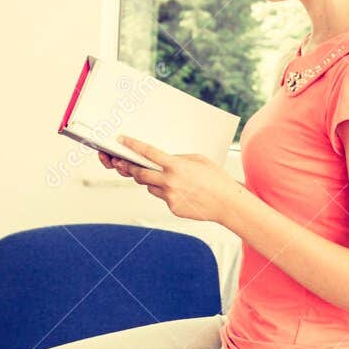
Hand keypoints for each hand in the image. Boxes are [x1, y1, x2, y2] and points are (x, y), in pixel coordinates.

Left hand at [109, 136, 240, 222]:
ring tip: (166, 178)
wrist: (227, 204)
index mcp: (176, 166)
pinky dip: (167, 192)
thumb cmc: (216, 179)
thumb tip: (164, 160)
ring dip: (151, 181)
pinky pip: (162, 197)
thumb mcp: (199, 160)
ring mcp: (170, 196)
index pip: (148, 153)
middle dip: (129, 168)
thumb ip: (178, 159)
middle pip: (139, 174)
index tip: (121, 141)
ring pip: (150, 187)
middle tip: (123, 163)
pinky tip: (182, 191)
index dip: (132, 146)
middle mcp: (169, 181)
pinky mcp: (173, 208)